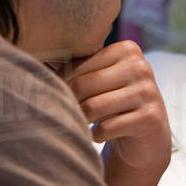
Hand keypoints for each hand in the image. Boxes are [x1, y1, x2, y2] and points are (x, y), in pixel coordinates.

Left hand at [61, 40, 170, 175]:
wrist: (148, 135)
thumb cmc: (116, 102)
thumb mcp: (101, 80)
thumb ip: (77, 68)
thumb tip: (36, 64)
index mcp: (126, 50)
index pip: (78, 66)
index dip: (61, 84)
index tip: (57, 96)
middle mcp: (140, 67)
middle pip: (83, 86)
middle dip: (70, 103)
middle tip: (65, 114)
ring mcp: (148, 93)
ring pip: (93, 108)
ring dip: (80, 120)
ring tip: (80, 123)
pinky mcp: (149, 119)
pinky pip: (106, 128)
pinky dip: (95, 135)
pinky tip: (98, 134)